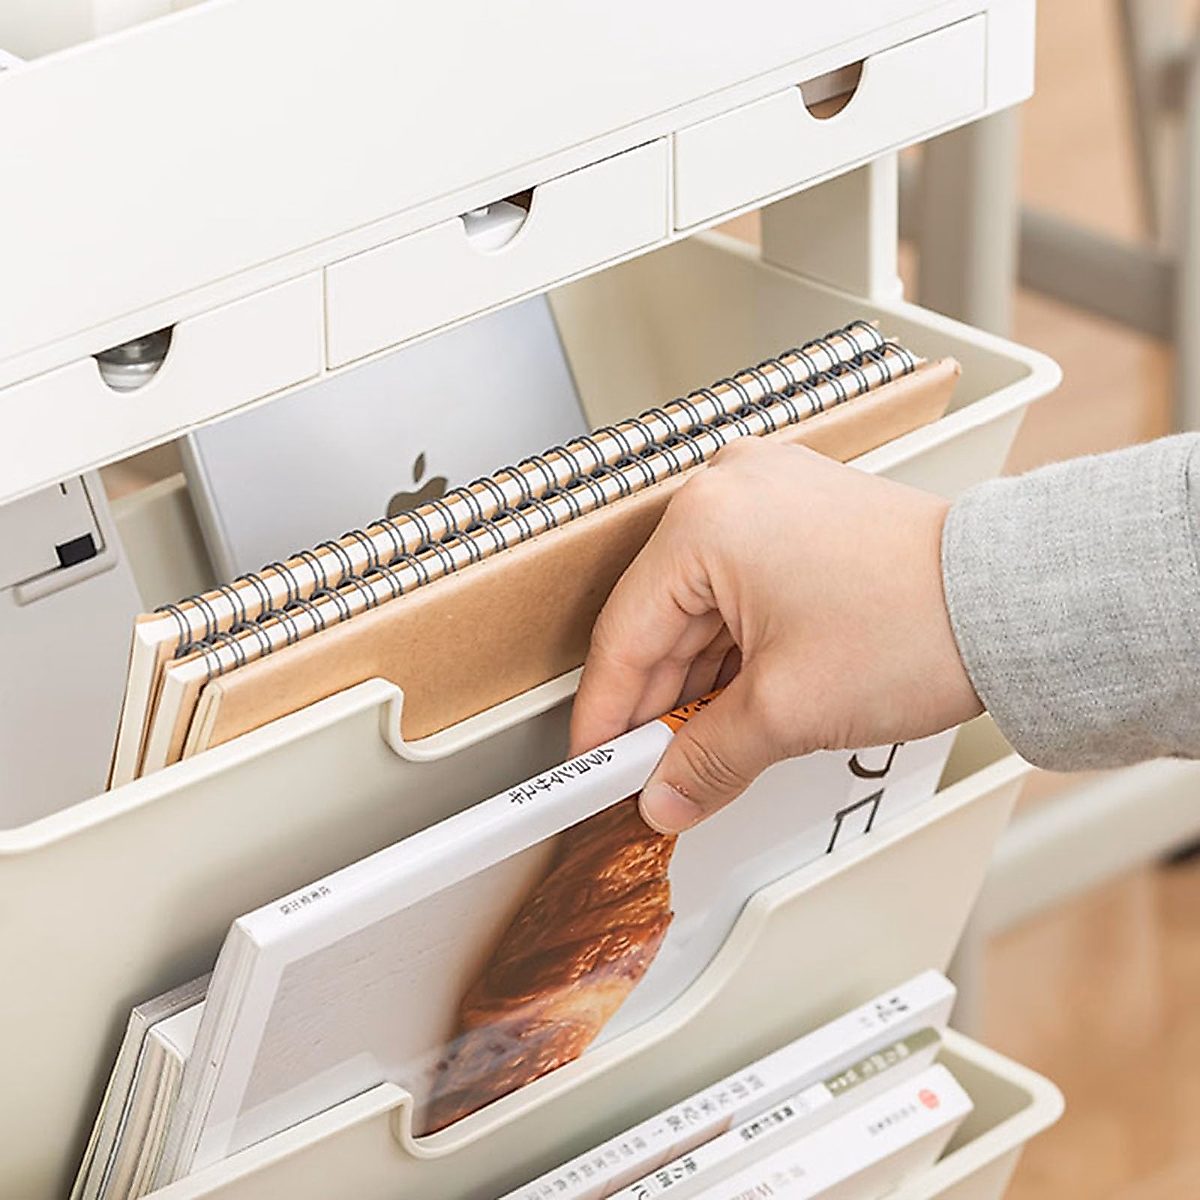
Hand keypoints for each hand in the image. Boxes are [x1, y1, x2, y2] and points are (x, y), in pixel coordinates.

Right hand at [569, 439, 981, 832]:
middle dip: (658, 704)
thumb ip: (706, 761)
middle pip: (661, 618)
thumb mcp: (787, 711)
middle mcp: (731, 491)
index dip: (605, 713)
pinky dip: (735, 650)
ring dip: (698, 682)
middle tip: (650, 772)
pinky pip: (742, 589)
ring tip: (700, 749)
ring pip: (702, 607)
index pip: (624, 632)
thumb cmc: (920, 626)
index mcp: (707, 519)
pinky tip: (736, 702)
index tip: (596, 763)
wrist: (1018, 606)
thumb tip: (665, 795)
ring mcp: (770, 497)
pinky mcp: (803, 516)